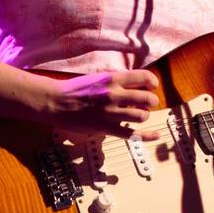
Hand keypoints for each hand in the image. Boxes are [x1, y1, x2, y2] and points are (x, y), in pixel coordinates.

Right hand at [45, 69, 162, 140]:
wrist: (57, 102)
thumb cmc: (76, 89)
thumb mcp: (98, 77)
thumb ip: (116, 81)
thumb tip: (135, 86)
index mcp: (113, 79)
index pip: (143, 77)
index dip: (152, 81)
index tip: (152, 85)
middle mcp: (114, 95)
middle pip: (147, 97)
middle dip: (151, 99)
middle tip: (148, 101)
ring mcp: (111, 112)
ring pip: (142, 115)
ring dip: (145, 114)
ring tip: (141, 113)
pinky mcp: (106, 128)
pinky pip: (131, 134)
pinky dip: (147, 136)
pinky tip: (156, 134)